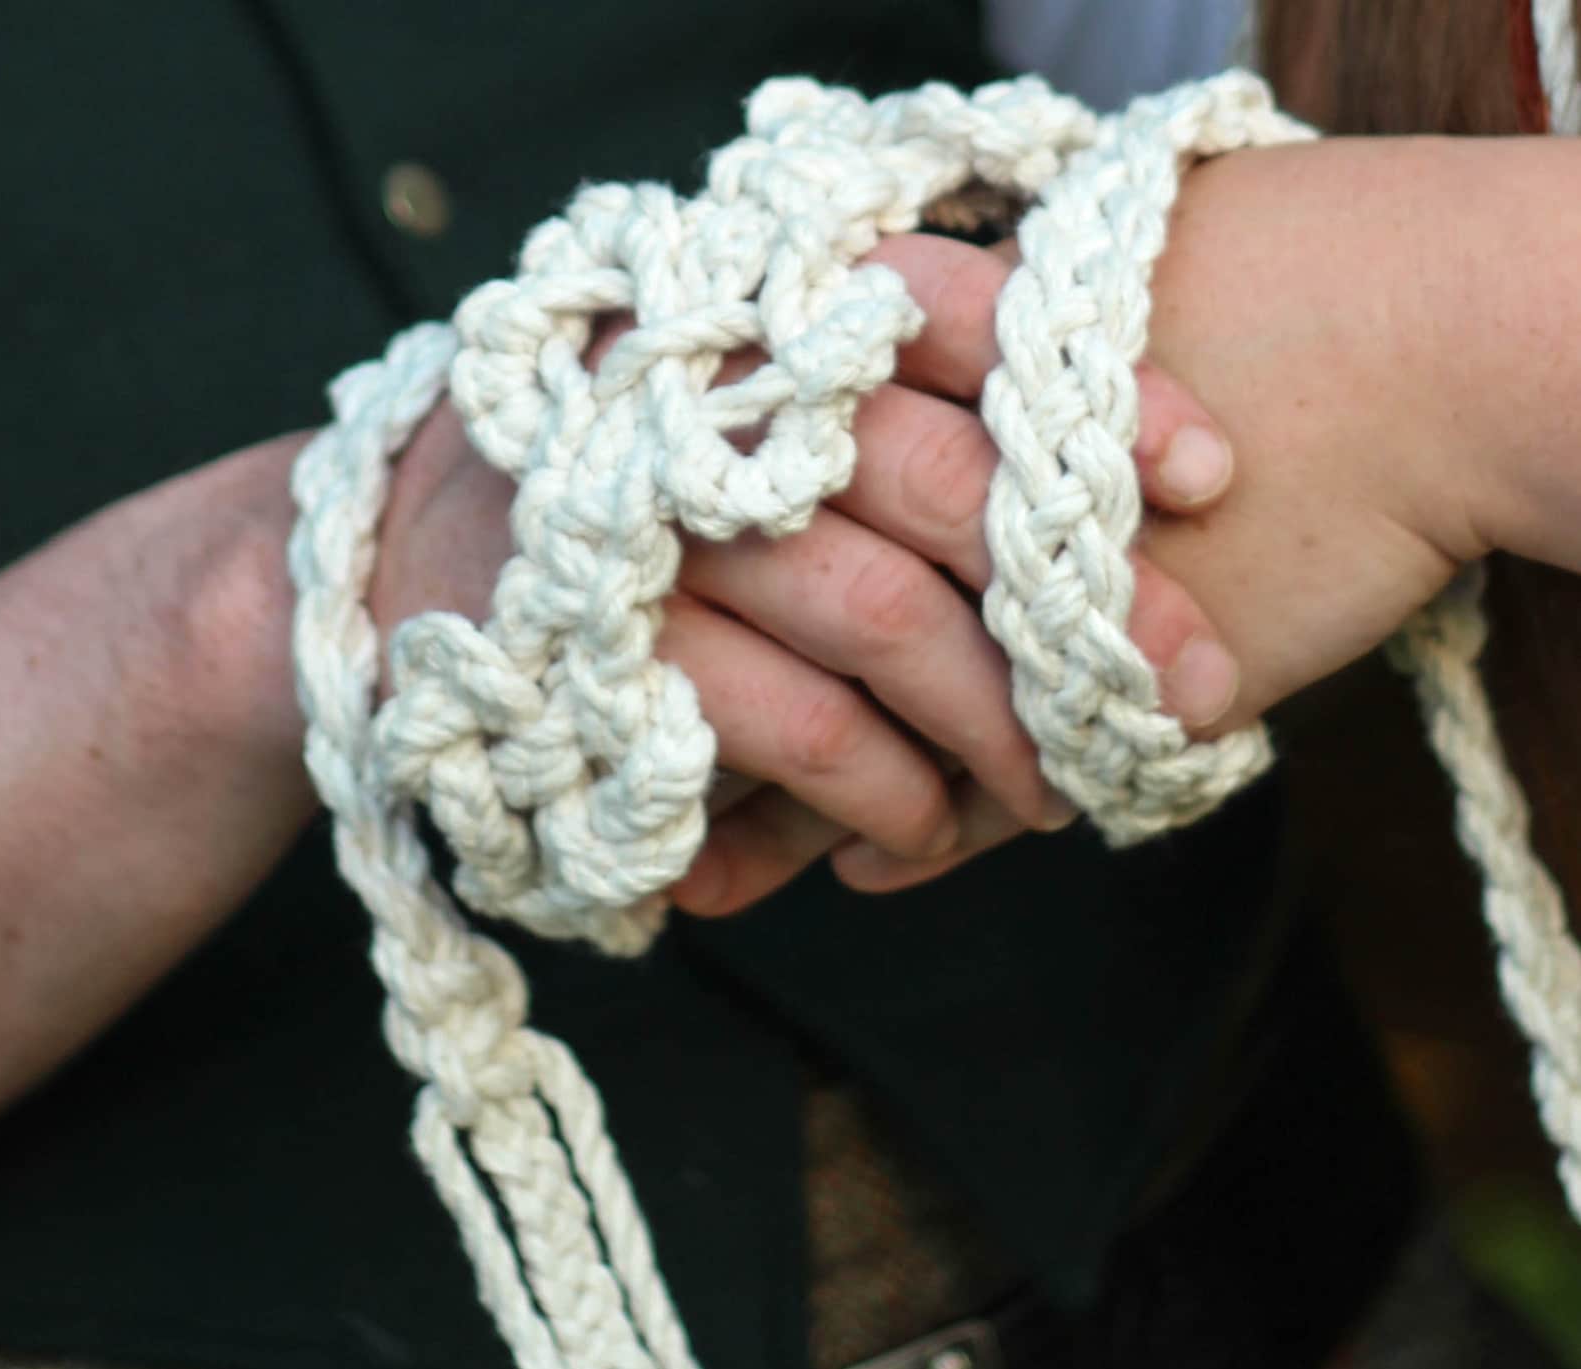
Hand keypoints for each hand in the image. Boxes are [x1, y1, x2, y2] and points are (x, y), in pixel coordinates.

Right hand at [370, 239, 1243, 915]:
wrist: (381, 580)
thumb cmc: (608, 516)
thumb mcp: (723, 442)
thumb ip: (868, 455)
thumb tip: (1096, 525)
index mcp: (753, 324)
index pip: (954, 313)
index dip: (1093, 389)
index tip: (1207, 477)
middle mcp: (708, 402)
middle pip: (948, 482)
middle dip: (1085, 601)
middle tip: (1185, 690)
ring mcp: (657, 524)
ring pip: (890, 618)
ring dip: (995, 727)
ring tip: (1049, 794)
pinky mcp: (613, 650)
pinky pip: (803, 728)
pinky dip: (886, 794)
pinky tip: (916, 834)